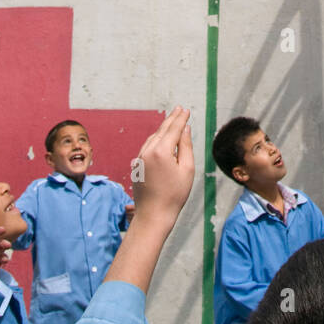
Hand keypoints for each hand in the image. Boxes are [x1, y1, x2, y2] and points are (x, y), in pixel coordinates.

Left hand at [130, 106, 193, 227]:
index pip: (173, 129)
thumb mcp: (187, 169)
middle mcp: (147, 151)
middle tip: (179, 109)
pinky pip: (147, 147)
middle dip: (171, 119)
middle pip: (161, 130)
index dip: (181, 119)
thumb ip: (186, 146)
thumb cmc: (174, 194)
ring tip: (172, 121)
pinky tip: (161, 138)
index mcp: (161, 151)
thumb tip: (184, 129)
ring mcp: (139, 158)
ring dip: (162, 129)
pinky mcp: (136, 166)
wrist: (153, 214)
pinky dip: (155, 139)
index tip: (186, 110)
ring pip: (152, 138)